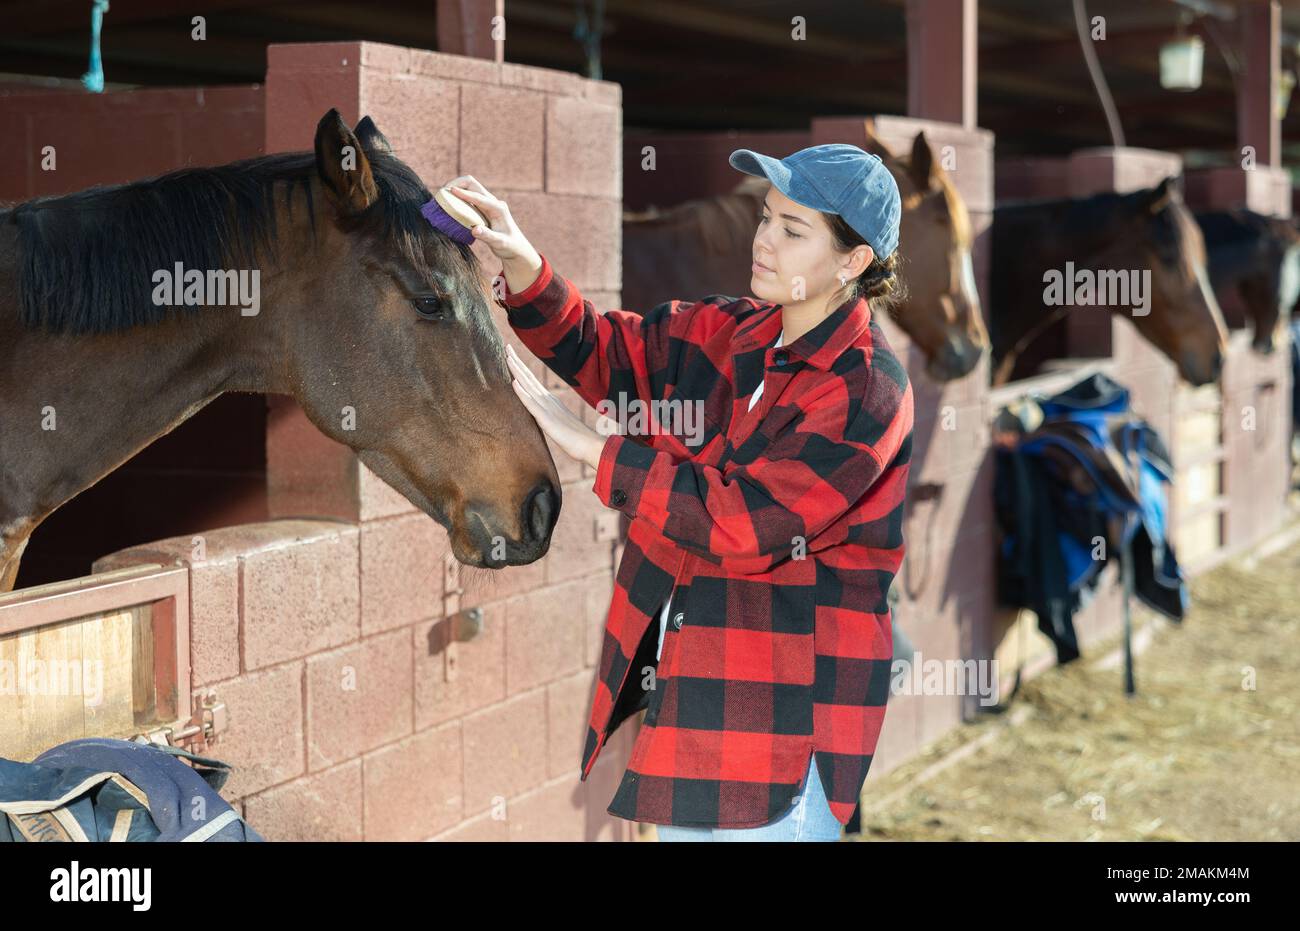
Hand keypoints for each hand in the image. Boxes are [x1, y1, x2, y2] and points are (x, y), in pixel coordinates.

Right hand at [442, 175, 538, 265]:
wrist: (516, 248)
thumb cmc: (509, 246)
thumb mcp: (499, 243)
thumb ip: (488, 236)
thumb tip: (474, 229)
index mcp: (498, 208)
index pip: (479, 197)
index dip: (464, 193)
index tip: (450, 191)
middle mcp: (493, 202)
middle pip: (473, 184)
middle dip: (457, 184)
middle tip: (442, 192)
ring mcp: (488, 204)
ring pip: (470, 188)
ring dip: (457, 188)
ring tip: (443, 196)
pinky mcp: (483, 208)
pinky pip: (469, 197)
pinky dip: (459, 196)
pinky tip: (450, 203)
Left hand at [505, 343, 610, 468]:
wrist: (591, 447)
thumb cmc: (577, 440)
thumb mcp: (559, 425)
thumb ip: (551, 417)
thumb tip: (543, 416)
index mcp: (550, 401)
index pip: (531, 381)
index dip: (520, 368)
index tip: (511, 355)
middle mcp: (548, 400)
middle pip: (529, 378)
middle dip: (516, 362)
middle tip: (506, 346)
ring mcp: (548, 409)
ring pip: (528, 386)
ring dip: (517, 371)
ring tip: (507, 357)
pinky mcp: (547, 420)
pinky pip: (532, 405)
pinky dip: (522, 393)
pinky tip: (514, 383)